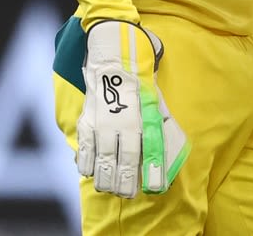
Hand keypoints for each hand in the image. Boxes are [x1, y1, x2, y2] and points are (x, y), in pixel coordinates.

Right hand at [76, 20, 189, 196]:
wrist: (112, 57)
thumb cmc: (139, 80)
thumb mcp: (155, 98)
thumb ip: (159, 121)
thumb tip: (168, 143)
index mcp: (140, 116)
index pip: (147, 149)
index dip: (150, 170)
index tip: (154, 187)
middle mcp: (120, 121)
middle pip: (121, 160)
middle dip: (124, 181)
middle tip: (128, 194)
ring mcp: (100, 122)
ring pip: (101, 158)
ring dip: (105, 177)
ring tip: (109, 188)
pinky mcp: (85, 119)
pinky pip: (83, 146)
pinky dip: (85, 162)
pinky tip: (89, 172)